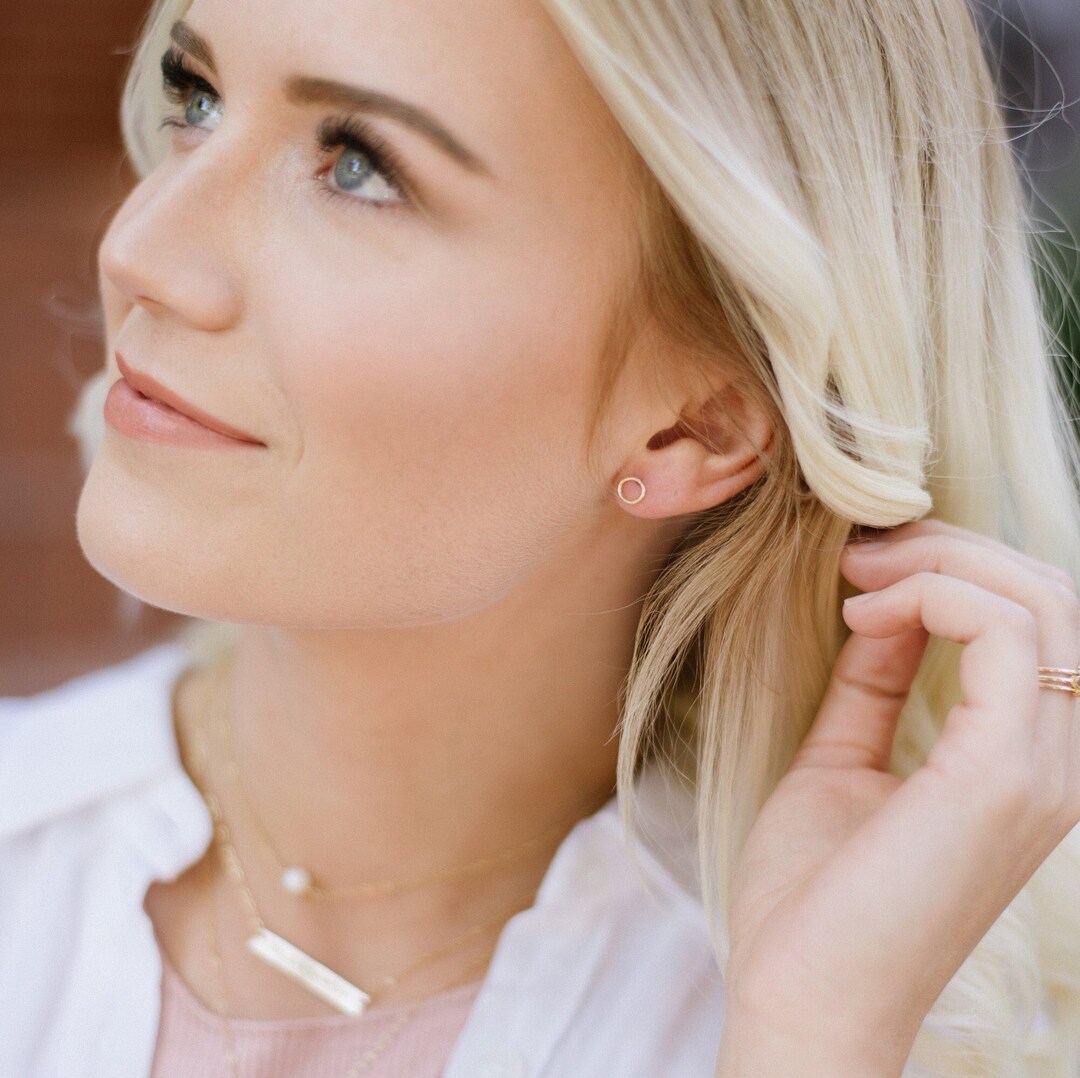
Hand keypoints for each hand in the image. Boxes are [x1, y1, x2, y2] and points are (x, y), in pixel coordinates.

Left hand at [716, 520, 1079, 1074]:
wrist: (800, 994)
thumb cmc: (816, 894)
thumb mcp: (844, 759)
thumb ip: (875, 686)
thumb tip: (882, 613)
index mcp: (1027, 763)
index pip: (1041, 625)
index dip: (957, 569)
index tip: (862, 568)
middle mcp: (1059, 765)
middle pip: (1052, 597)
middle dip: (954, 549)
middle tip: (863, 549)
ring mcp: (1042, 772)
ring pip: (1043, 602)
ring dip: (944, 563)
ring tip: (857, 574)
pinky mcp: (1002, 776)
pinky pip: (1005, 635)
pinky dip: (933, 598)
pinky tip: (863, 617)